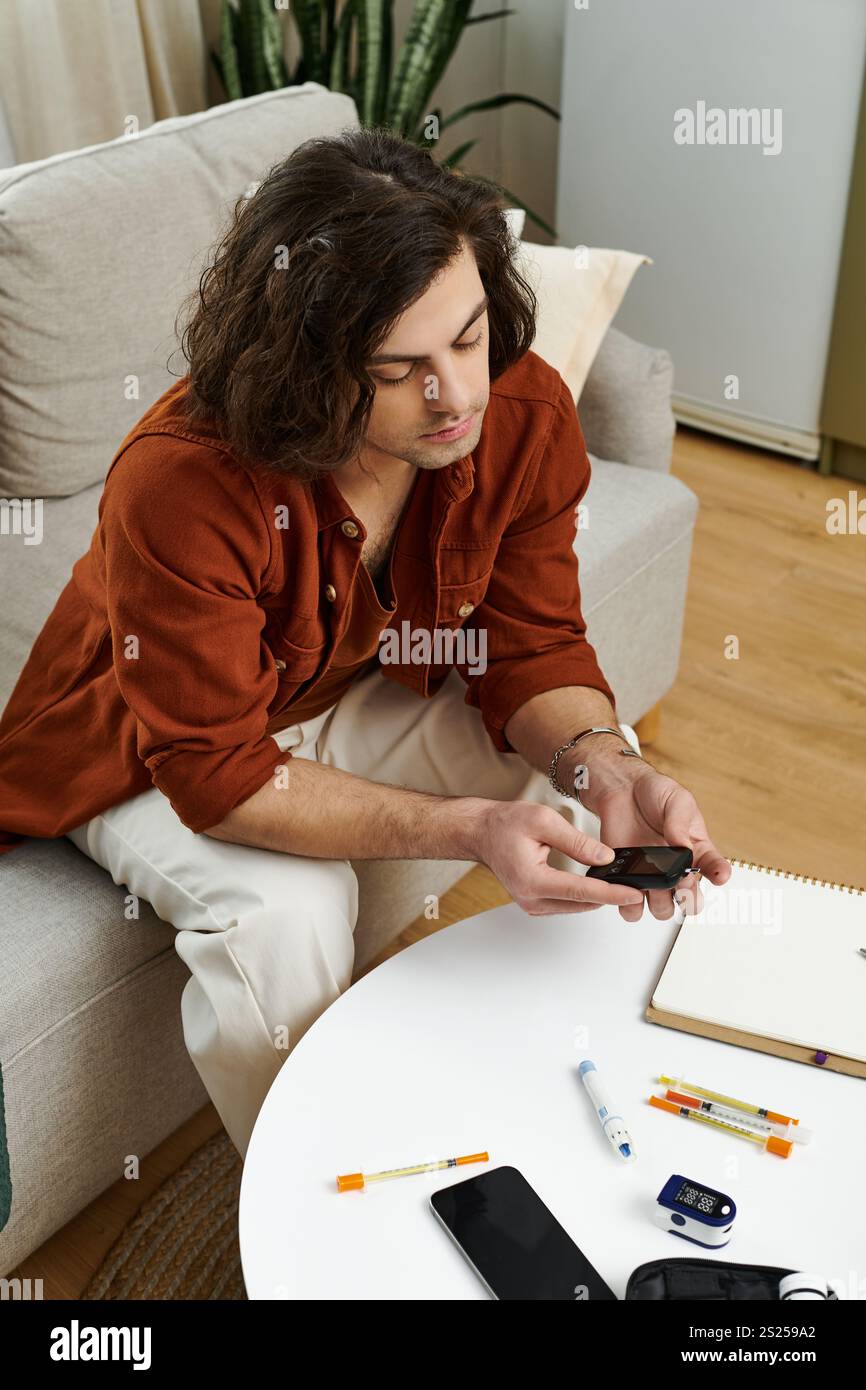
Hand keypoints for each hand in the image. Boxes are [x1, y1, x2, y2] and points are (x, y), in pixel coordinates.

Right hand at [473, 800, 645, 916]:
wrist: (482, 832)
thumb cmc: (505, 824)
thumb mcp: (544, 821)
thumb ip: (577, 842)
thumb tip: (606, 859)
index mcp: (532, 879)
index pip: (581, 891)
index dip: (611, 893)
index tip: (633, 894)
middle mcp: (531, 898)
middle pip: (582, 903)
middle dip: (610, 895)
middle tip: (637, 884)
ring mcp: (532, 904)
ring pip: (576, 906)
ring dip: (598, 896)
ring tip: (622, 884)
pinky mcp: (535, 903)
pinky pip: (567, 904)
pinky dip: (584, 895)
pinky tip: (597, 884)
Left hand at [589, 764, 730, 921]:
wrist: (621, 790)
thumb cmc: (655, 793)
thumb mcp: (676, 800)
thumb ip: (680, 823)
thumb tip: (683, 847)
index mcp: (696, 850)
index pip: (715, 868)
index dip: (720, 875)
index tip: (719, 876)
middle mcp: (676, 869)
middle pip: (690, 901)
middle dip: (688, 898)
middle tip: (681, 884)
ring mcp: (651, 877)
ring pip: (662, 910)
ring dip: (660, 904)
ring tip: (653, 885)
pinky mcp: (627, 880)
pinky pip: (630, 907)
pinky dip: (630, 905)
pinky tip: (629, 888)